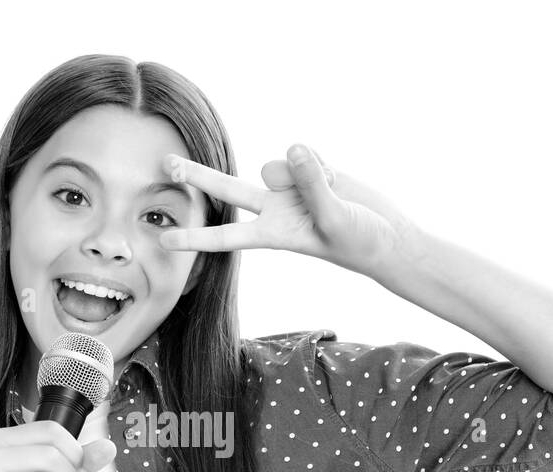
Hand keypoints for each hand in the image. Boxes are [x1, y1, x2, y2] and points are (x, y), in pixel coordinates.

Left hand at [159, 144, 425, 279]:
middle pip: (226, 189)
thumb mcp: (334, 220)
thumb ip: (312, 185)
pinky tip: (336, 178)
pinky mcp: (307, 171)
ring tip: (328, 187)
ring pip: (277, 164)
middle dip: (197, 175)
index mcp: (273, 234)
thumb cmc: (359, 242)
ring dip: (301, 170)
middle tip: (165, 162)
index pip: (226, 235)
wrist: (387, 236)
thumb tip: (292, 148)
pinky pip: (305, 153)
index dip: (196, 237)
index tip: (165, 240)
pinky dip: (321, 162)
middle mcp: (273, 210)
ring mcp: (289, 189)